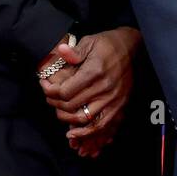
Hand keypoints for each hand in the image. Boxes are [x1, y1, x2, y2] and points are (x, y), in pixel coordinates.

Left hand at [40, 27, 139, 153]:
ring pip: (84, 119)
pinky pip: (102, 125)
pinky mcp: (119, 104)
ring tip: (60, 114)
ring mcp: (113, 98)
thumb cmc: (108, 44)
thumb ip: (74, 51)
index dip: (50, 91)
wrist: (131, 48)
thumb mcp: (90, 41)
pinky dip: (87, 133)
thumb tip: (61, 50)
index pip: (65, 91)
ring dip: (67, 120)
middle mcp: (104, 87)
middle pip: (71, 106)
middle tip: (50, 98)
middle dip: (55, 104)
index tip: (45, 86)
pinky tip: (74, 134)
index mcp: (95, 72)